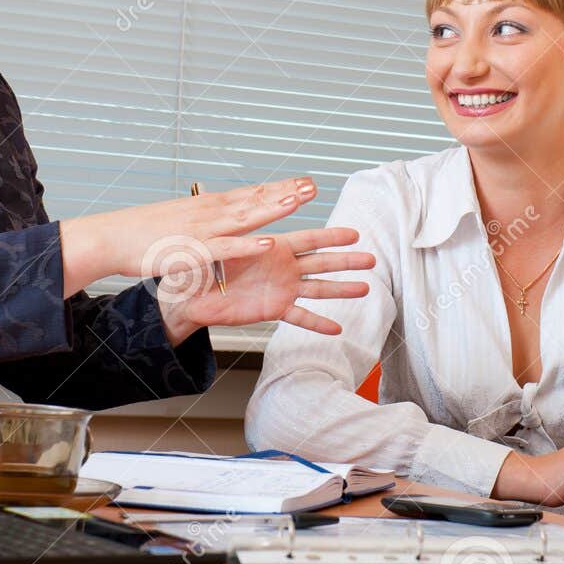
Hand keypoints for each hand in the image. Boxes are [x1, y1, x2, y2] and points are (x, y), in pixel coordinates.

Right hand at [59, 176, 318, 290]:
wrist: (110, 237)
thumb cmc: (144, 231)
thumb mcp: (181, 220)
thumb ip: (205, 219)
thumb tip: (222, 215)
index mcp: (208, 205)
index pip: (251, 193)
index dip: (279, 188)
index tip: (304, 183)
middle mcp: (209, 212)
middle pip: (254, 200)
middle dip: (284, 194)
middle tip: (313, 186)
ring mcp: (201, 229)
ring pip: (244, 218)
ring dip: (271, 210)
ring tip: (297, 203)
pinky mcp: (190, 249)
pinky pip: (224, 248)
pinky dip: (246, 246)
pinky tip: (266, 243)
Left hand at [154, 227, 373, 343]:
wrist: (192, 292)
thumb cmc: (206, 261)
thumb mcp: (221, 245)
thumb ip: (239, 241)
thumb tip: (257, 237)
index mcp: (273, 246)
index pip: (308, 238)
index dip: (331, 236)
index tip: (354, 234)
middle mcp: (283, 266)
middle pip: (321, 262)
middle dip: (347, 260)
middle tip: (372, 259)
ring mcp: (282, 288)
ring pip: (318, 288)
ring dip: (342, 289)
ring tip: (365, 288)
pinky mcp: (274, 309)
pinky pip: (300, 317)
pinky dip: (318, 323)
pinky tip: (337, 329)